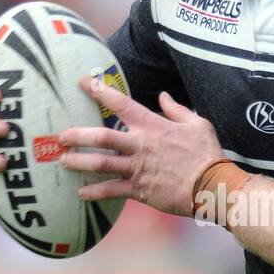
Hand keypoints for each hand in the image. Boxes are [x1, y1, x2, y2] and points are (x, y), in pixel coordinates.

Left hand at [59, 81, 223, 216]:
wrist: (212, 186)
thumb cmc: (207, 154)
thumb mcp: (197, 123)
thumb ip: (176, 109)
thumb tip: (163, 96)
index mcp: (153, 125)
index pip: (121, 102)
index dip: (99, 90)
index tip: (82, 81)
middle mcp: (141, 145)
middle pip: (102, 136)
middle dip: (78, 135)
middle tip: (61, 136)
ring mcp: (138, 168)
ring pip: (101, 164)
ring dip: (79, 162)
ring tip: (63, 161)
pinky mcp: (140, 190)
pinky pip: (111, 190)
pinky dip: (94, 192)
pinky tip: (81, 193)